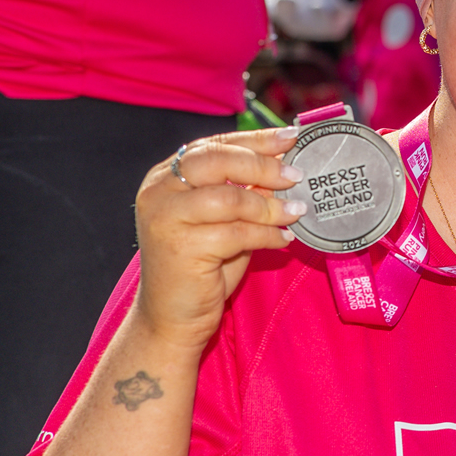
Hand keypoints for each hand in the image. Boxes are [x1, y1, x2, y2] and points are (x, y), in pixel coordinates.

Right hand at [132, 129, 306, 350]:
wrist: (173, 318)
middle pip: (218, 161)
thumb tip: (285, 166)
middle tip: (296, 175)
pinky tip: (283, 239)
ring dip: (270, 206)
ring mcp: (164, 219)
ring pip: (229, 198)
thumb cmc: (202, 266)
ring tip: (295, 212)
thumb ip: (246, 192)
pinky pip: (236, 232)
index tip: (291, 137)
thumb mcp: (225, 220)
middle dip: (264, 166)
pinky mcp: (179, 248)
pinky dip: (267, 234)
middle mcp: (159, 192)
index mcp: (165, 177)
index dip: (255, 139)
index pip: (214, 145)